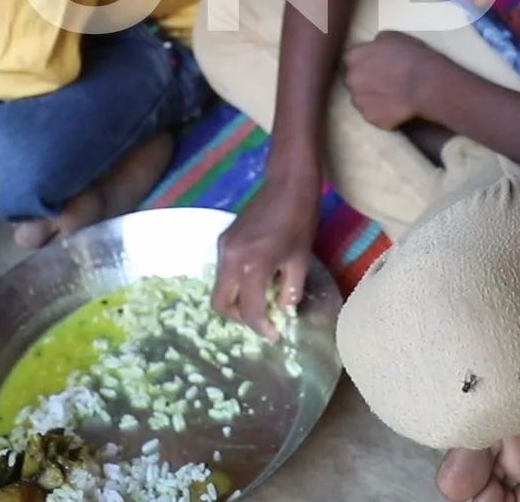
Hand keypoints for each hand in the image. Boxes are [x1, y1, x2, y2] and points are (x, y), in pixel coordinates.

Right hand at [212, 168, 320, 339]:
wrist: (287, 185)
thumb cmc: (300, 221)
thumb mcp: (300, 260)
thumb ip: (290, 291)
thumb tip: (282, 310)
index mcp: (252, 267)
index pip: (249, 311)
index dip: (262, 328)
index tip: (275, 334)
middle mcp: (230, 260)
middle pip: (220, 304)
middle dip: (239, 318)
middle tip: (261, 319)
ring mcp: (223, 248)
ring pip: (219, 288)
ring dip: (236, 300)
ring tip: (260, 299)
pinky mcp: (223, 240)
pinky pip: (222, 271)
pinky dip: (235, 283)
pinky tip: (255, 279)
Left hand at [342, 32, 446, 128]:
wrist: (425, 83)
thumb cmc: (411, 56)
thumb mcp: (392, 37)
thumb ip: (376, 43)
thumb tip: (374, 48)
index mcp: (353, 57)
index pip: (352, 59)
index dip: (365, 62)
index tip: (378, 65)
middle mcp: (350, 79)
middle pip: (355, 80)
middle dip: (367, 81)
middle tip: (387, 81)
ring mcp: (359, 101)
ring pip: (363, 100)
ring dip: (375, 98)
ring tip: (394, 96)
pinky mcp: (371, 118)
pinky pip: (375, 115)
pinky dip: (384, 113)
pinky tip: (398, 108)